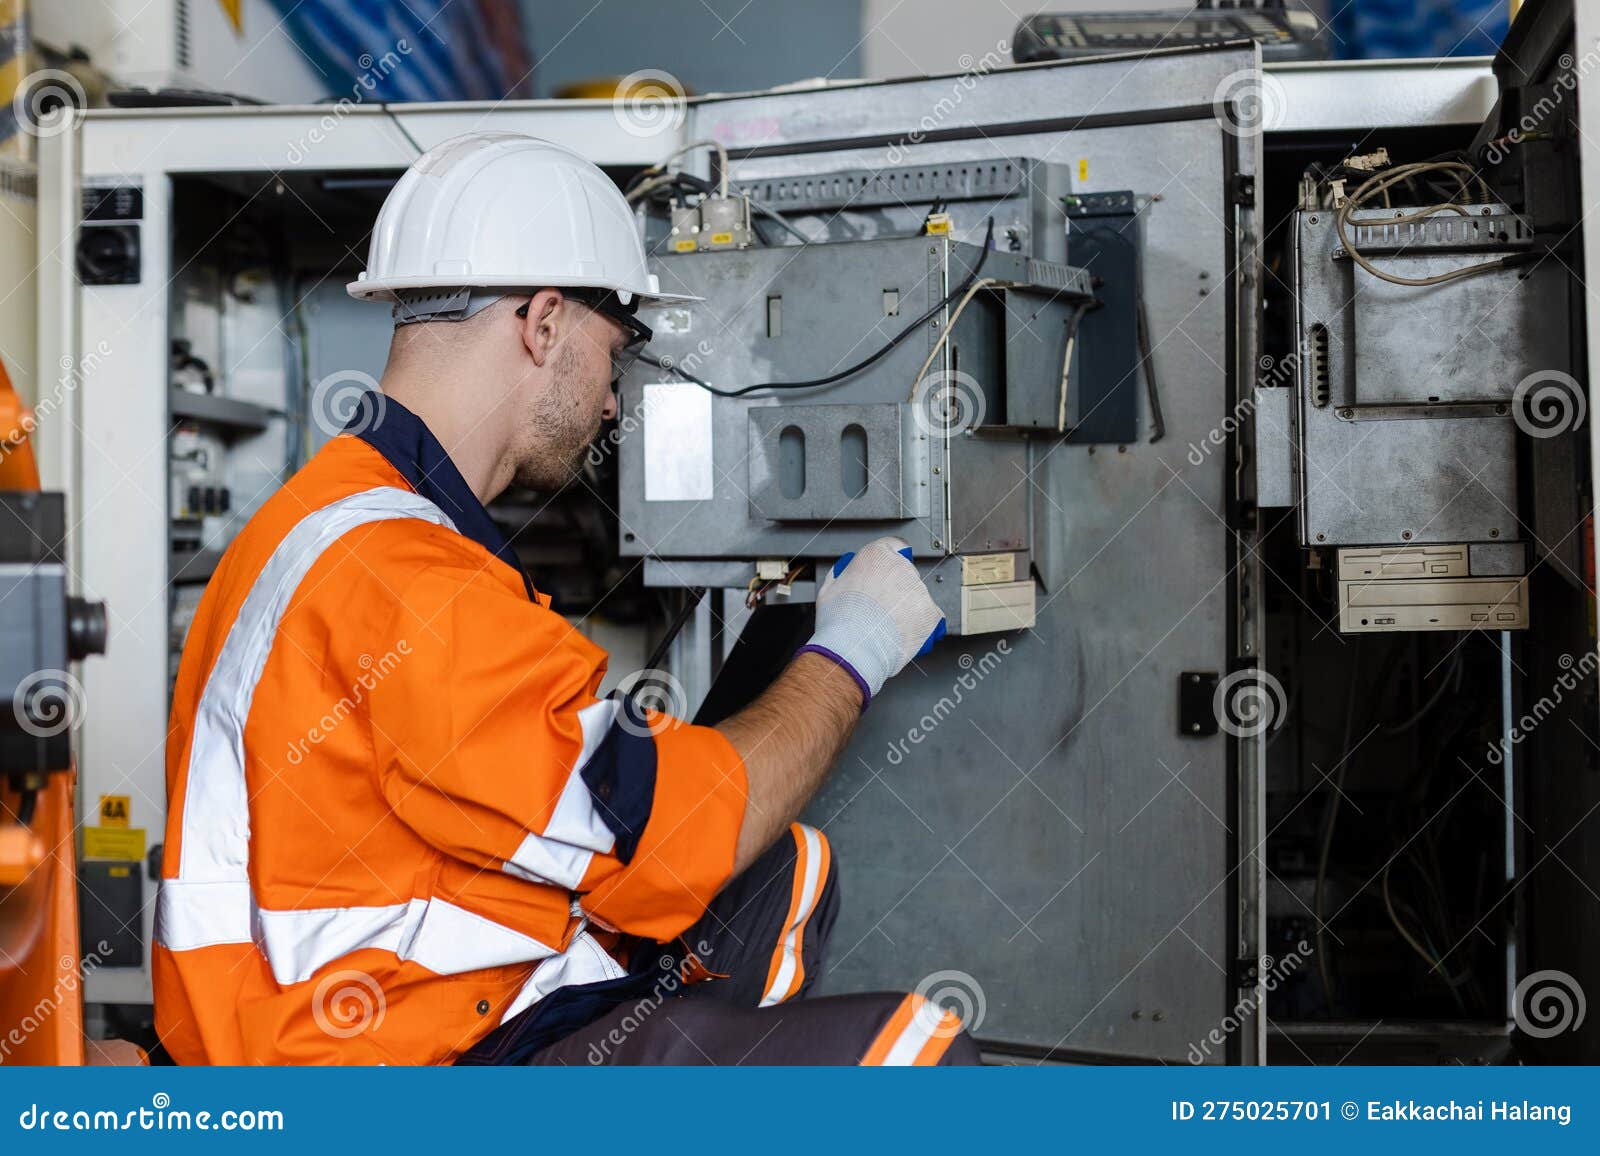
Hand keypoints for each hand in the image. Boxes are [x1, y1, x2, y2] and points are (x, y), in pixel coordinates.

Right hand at [797, 537, 945, 707]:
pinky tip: (904, 632)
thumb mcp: (829, 590)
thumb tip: (843, 575)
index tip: (888, 570)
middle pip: (906, 572)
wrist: (853, 650)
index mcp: (876, 555)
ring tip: (888, 625)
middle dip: (897, 587)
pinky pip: (932, 615)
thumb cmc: (839, 623)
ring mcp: (918, 589)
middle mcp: (901, 567)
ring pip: (918, 595)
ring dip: (908, 606)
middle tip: (882, 606)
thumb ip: (841, 576)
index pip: (894, 546)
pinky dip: (922, 624)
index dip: (891, 560)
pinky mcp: (931, 612)